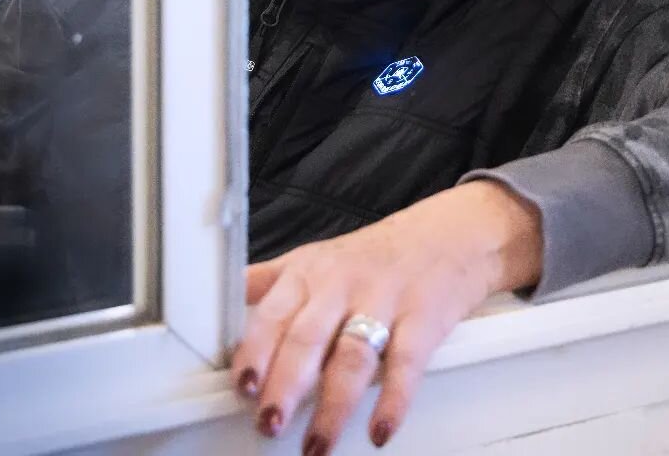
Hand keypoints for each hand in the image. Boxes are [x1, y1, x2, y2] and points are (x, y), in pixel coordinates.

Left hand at [230, 179, 542, 451]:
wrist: (450, 234)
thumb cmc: (376, 255)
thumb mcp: (316, 258)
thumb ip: (268, 281)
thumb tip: (218, 301)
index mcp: (311, 272)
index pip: (274, 312)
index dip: (256, 350)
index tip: (243, 386)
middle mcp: (344, 284)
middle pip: (309, 336)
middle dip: (286, 384)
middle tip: (269, 423)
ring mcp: (386, 299)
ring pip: (353, 355)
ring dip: (332, 405)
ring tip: (316, 445)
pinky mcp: (425, 317)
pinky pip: (407, 362)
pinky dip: (394, 399)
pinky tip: (380, 429)